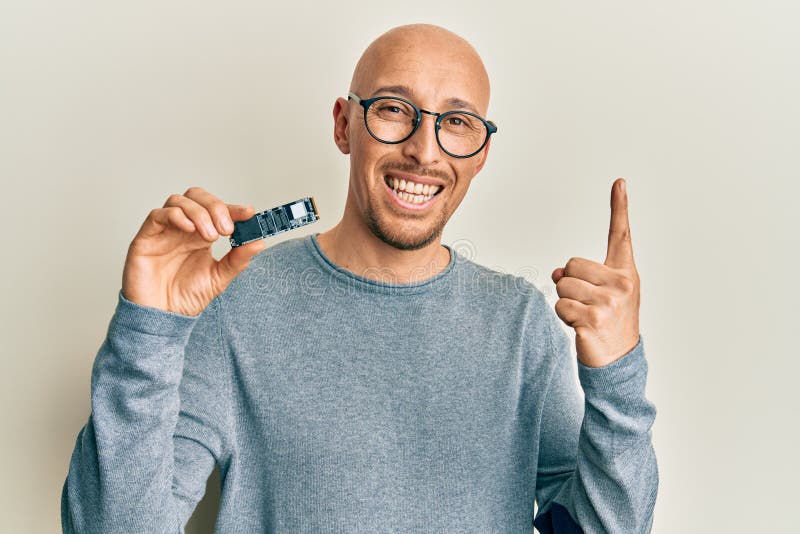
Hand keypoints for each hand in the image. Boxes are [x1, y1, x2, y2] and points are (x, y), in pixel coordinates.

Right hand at [122, 187, 265, 316]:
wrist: (162, 318)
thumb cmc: (185, 298)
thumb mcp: (219, 278)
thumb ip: (237, 259)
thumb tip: (259, 242)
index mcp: (200, 235)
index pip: (216, 210)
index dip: (233, 208)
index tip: (248, 213)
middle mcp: (182, 229)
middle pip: (196, 197)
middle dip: (215, 207)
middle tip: (226, 229)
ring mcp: (163, 232)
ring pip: (178, 201)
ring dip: (199, 213)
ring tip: (210, 236)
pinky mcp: (145, 239)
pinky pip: (157, 215)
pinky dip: (176, 216)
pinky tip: (189, 230)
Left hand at [551, 178, 639, 367]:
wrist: (618, 360)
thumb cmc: (609, 323)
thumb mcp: (604, 294)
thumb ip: (584, 276)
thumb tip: (557, 272)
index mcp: (626, 273)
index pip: (621, 235)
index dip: (619, 208)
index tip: (619, 183)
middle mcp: (622, 283)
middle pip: (571, 265)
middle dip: (569, 284)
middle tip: (586, 303)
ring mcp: (609, 301)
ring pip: (563, 286)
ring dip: (566, 302)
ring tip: (585, 315)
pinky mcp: (593, 319)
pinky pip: (560, 306)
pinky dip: (564, 317)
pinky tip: (581, 327)